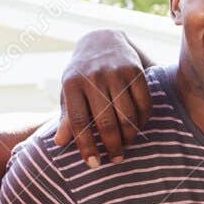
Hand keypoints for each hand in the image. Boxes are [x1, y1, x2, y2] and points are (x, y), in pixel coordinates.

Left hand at [53, 29, 150, 167]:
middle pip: (105, 121)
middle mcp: (94, 77)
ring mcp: (116, 73)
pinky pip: (143, 103)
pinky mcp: (136, 71)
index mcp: (72, 84)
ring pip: (127, 115)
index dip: (86, 145)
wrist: (103, 40)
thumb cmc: (82, 74)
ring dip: (129, 136)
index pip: (78, 121)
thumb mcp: (69, 91)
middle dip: (112, 145)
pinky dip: (142, 119)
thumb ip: (66, 116)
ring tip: (126, 145)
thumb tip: (59, 143)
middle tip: (116, 159)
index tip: (93, 163)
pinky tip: (138, 127)